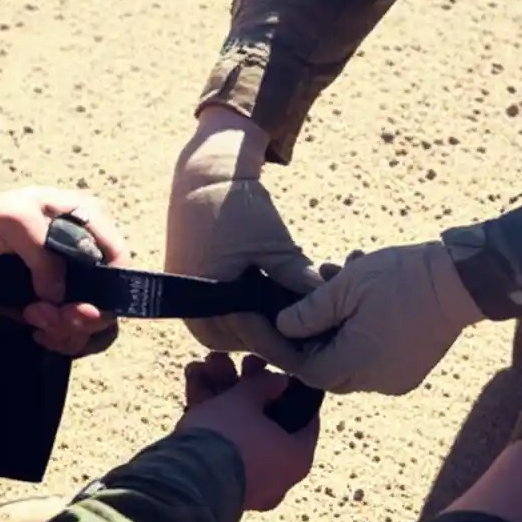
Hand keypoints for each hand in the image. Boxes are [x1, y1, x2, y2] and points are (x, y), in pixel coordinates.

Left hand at [0, 186, 128, 356]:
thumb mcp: (14, 220)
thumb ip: (42, 252)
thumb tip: (59, 294)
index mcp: (87, 221)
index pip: (118, 258)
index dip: (110, 287)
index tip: (81, 307)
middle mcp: (87, 254)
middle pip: (110, 298)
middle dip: (83, 316)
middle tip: (51, 317)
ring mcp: (72, 284)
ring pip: (94, 323)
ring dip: (67, 330)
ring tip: (33, 318)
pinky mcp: (56, 308)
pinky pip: (75, 335)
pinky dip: (60, 340)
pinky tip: (35, 330)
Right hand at [165, 107, 321, 371]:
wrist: (205, 181)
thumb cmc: (238, 209)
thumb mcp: (272, 245)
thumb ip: (297, 276)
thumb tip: (330, 304)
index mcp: (206, 302)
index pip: (252, 336)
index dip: (286, 339)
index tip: (316, 338)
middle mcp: (193, 313)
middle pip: (244, 340)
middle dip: (277, 335)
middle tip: (314, 334)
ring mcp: (190, 308)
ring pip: (237, 331)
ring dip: (264, 325)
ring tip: (300, 319)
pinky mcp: (195, 299)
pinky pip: (228, 317)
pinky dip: (251, 313)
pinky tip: (279, 306)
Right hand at [177, 353, 319, 511]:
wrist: (186, 479)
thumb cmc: (229, 437)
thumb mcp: (246, 399)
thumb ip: (264, 385)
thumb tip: (279, 380)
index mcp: (297, 459)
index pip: (305, 420)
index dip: (291, 390)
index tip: (278, 372)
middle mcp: (277, 476)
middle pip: (265, 422)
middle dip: (246, 388)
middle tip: (238, 364)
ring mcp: (247, 483)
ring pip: (238, 430)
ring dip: (222, 395)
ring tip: (208, 364)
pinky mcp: (218, 484)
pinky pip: (220, 445)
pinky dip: (208, 416)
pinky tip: (194, 380)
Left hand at [276, 241, 484, 394]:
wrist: (460, 280)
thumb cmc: (401, 279)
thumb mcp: (344, 288)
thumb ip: (308, 313)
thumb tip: (283, 327)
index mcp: (356, 364)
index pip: (308, 371)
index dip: (292, 350)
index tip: (282, 325)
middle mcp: (377, 381)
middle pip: (331, 369)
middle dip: (319, 336)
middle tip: (313, 301)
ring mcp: (398, 378)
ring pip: (354, 359)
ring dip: (343, 327)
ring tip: (343, 280)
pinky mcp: (412, 368)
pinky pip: (378, 357)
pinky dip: (365, 333)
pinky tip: (364, 297)